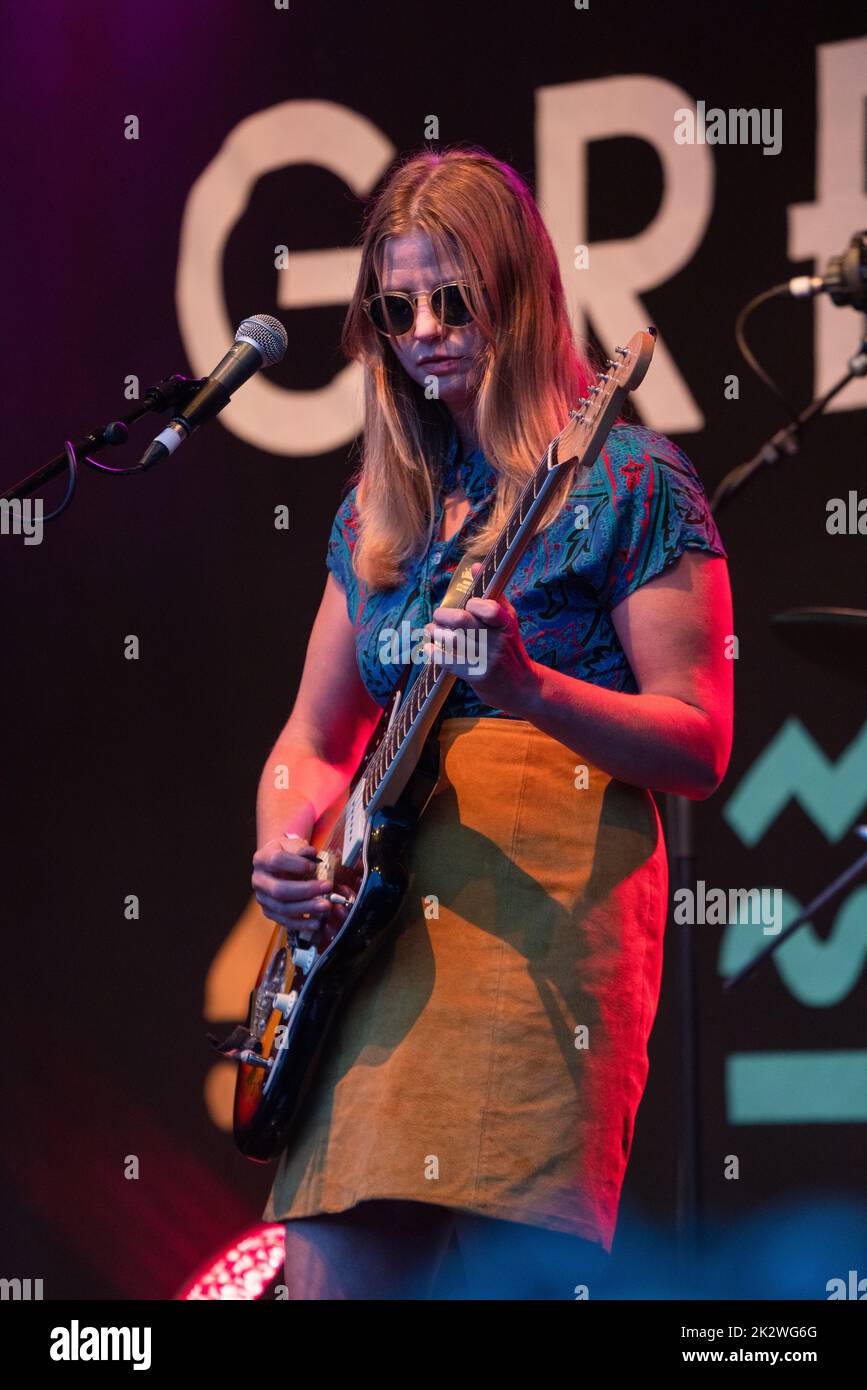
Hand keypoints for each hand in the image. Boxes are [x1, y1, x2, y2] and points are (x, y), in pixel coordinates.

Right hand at [251, 832, 332, 942]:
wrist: (277, 863)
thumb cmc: (287, 853)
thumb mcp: (293, 845)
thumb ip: (301, 849)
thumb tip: (311, 853)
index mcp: (262, 859)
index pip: (276, 861)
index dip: (296, 865)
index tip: (314, 866)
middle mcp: (259, 880)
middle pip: (279, 890)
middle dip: (306, 891)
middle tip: (326, 887)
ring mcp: (263, 897)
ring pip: (282, 908)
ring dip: (306, 908)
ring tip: (325, 905)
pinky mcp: (269, 911)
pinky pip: (284, 921)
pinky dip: (302, 924)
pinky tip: (316, 922)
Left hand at [421, 563, 541, 713]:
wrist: (521, 688)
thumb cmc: (509, 649)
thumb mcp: (507, 621)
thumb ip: (492, 595)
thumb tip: (475, 566)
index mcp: (507, 623)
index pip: (490, 608)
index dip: (473, 604)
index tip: (467, 604)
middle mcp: (497, 640)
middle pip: (463, 621)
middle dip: (443, 615)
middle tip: (437, 616)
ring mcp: (487, 659)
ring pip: (451, 639)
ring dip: (435, 633)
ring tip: (430, 631)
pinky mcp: (476, 675)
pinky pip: (448, 660)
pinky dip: (434, 652)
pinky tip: (429, 648)